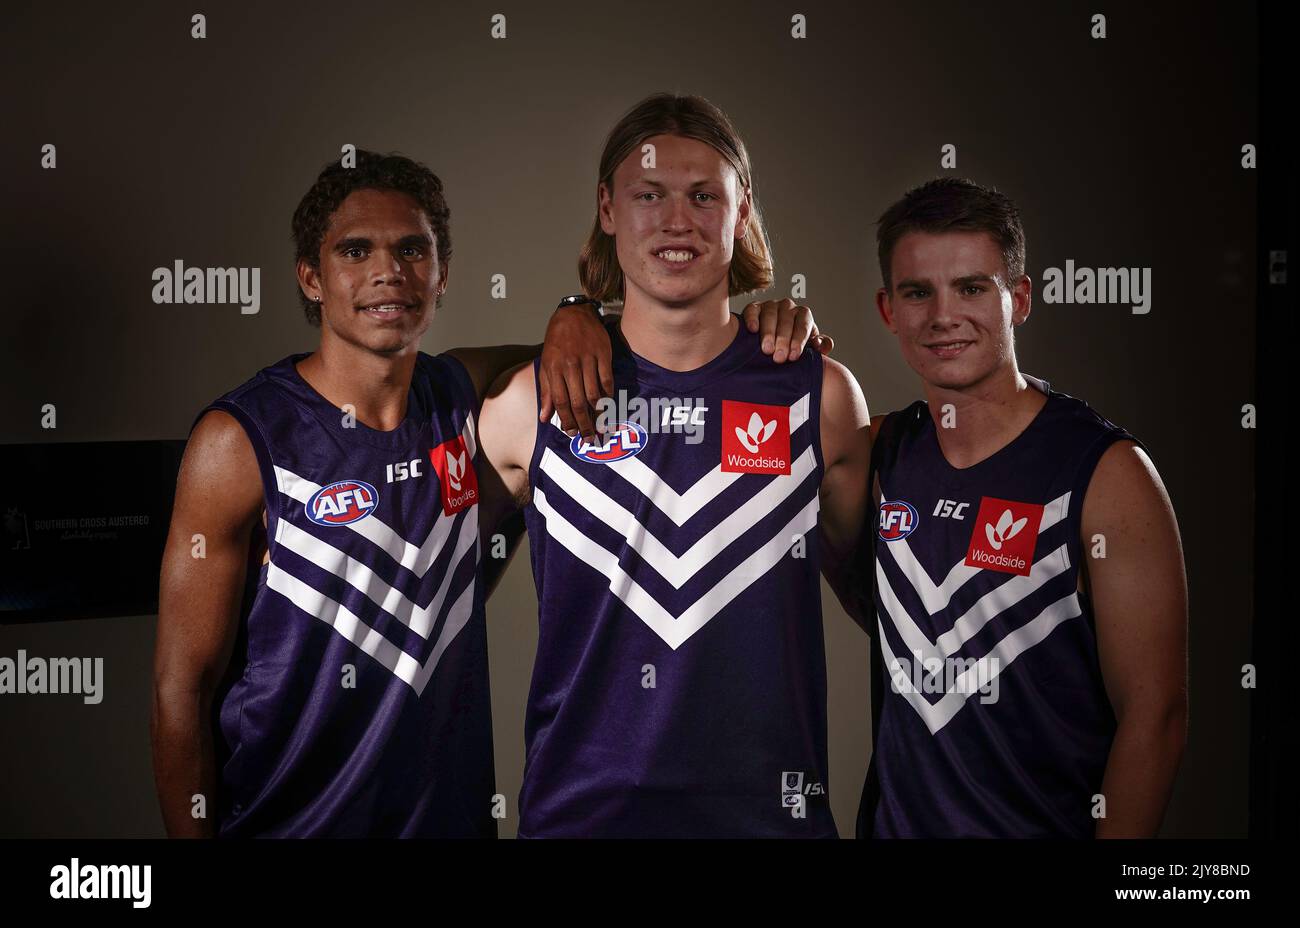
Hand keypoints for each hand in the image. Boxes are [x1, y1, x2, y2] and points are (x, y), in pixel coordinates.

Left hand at [538, 304, 614, 441]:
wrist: (573, 313)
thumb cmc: (557, 341)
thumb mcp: (546, 364)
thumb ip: (547, 392)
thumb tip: (545, 418)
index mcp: (554, 368)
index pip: (561, 401)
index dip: (566, 420)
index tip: (572, 434)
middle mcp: (570, 365)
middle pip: (578, 401)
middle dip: (584, 424)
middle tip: (590, 438)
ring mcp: (588, 359)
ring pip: (594, 393)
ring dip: (598, 414)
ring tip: (600, 427)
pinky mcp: (603, 353)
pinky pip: (607, 380)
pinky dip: (608, 395)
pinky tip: (607, 404)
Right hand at [741, 298, 832, 360]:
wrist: (773, 344)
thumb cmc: (792, 346)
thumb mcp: (808, 348)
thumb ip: (820, 346)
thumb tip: (820, 344)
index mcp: (803, 315)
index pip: (803, 325)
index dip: (799, 341)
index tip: (793, 356)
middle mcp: (788, 307)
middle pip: (787, 320)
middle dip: (783, 340)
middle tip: (779, 357)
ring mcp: (770, 305)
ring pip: (770, 314)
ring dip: (768, 333)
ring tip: (767, 350)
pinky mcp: (754, 308)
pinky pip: (753, 310)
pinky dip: (752, 318)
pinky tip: (752, 330)